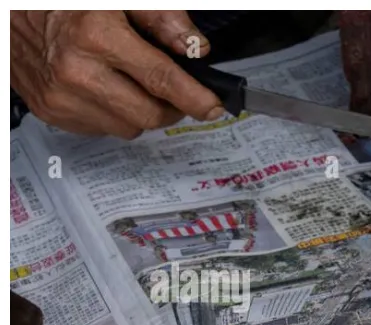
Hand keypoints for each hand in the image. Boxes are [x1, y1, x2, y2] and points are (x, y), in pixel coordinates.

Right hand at [10, 11, 223, 138]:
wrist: (7, 13)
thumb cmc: (62, 3)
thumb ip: (162, 18)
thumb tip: (196, 48)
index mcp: (96, 37)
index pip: (162, 80)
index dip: (195, 98)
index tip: (214, 107)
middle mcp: (77, 72)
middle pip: (149, 115)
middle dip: (170, 107)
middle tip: (172, 90)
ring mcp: (62, 97)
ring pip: (128, 128)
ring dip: (139, 111)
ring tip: (128, 81)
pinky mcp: (52, 112)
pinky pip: (102, 129)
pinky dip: (112, 114)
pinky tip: (102, 87)